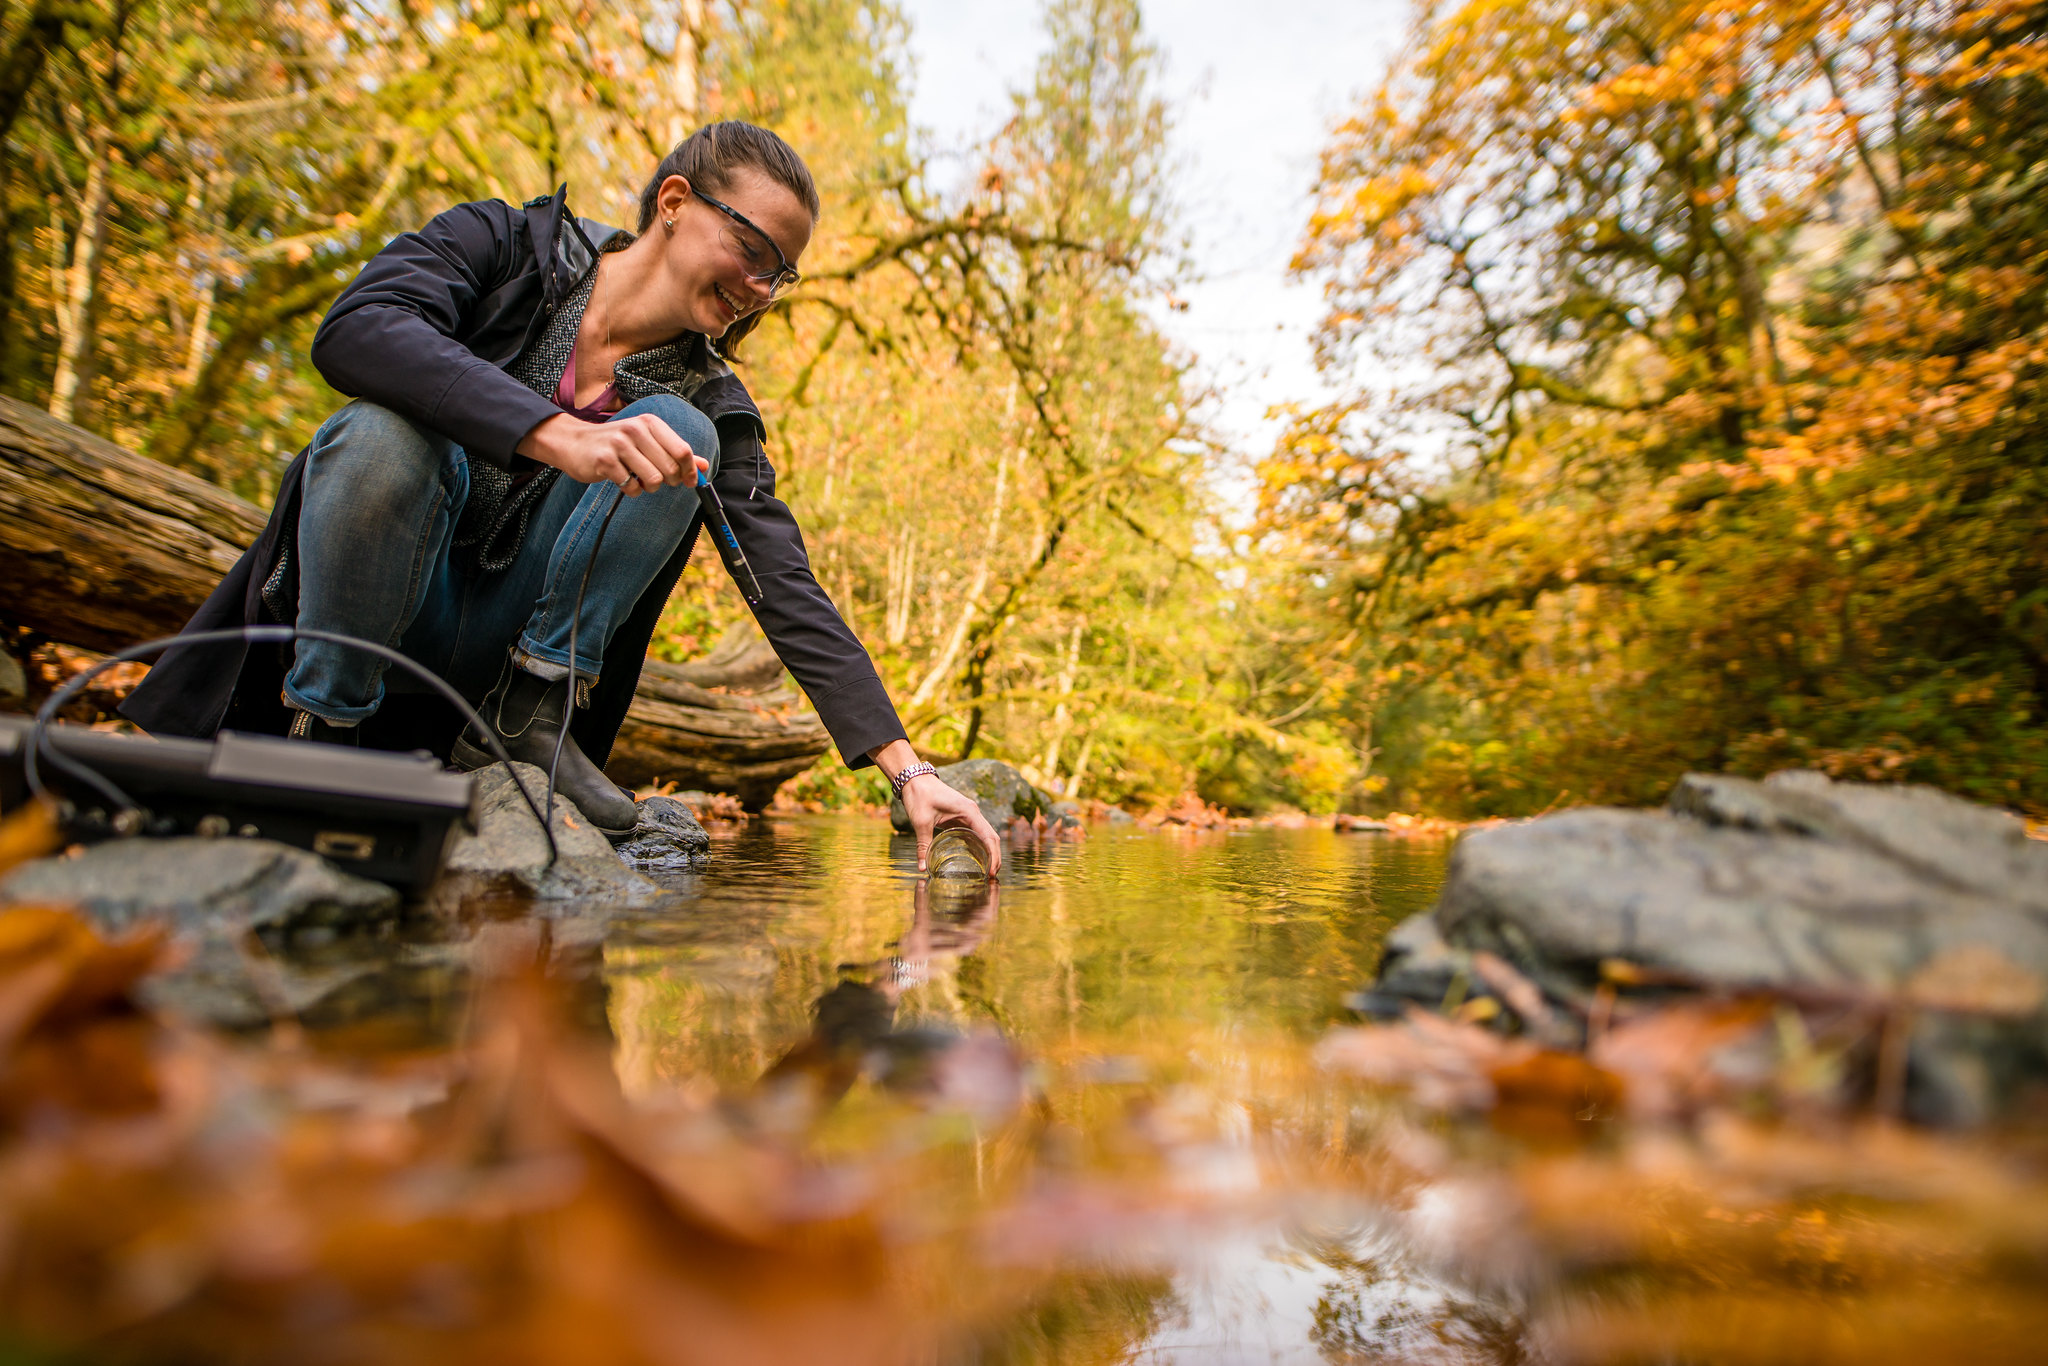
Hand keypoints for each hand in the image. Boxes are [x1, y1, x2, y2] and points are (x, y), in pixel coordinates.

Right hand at [516, 412, 708, 493]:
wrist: (574, 443)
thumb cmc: (615, 444)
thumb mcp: (646, 441)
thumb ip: (674, 452)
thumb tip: (702, 466)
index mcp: (650, 423)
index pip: (682, 450)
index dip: (690, 471)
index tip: (689, 482)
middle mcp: (636, 429)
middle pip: (670, 468)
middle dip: (668, 481)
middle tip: (656, 479)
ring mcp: (619, 444)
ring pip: (654, 480)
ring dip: (649, 487)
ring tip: (637, 479)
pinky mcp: (605, 461)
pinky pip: (632, 487)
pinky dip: (631, 490)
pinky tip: (622, 480)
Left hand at [900, 772, 1002, 875]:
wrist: (914, 779)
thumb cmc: (920, 795)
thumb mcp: (921, 821)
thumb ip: (923, 845)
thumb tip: (922, 868)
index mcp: (969, 812)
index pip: (988, 836)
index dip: (993, 855)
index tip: (991, 872)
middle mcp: (973, 813)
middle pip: (991, 837)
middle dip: (995, 857)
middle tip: (992, 877)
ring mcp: (969, 814)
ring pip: (986, 835)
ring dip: (990, 852)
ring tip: (988, 871)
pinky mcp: (962, 816)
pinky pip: (976, 833)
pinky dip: (980, 846)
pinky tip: (977, 858)